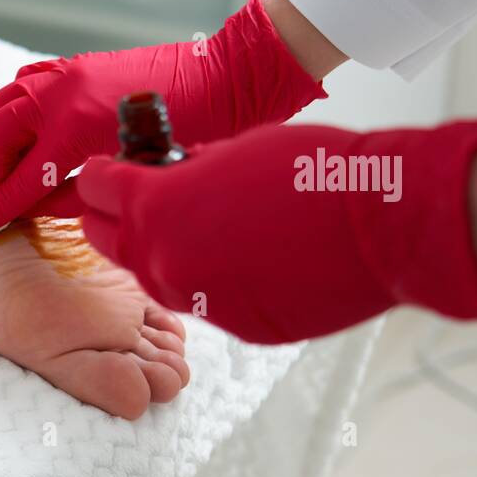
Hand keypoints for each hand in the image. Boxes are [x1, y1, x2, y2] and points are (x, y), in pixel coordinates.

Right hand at [0, 0, 325, 234]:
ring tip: (17, 157)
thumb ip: (80, 192)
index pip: (19, 178)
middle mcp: (63, 95)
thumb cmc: (194, 130)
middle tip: (5, 188)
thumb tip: (41, 207)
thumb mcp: (134, 175)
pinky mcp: (79, 63)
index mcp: (75, 128)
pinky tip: (36, 125)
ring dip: (2, 131)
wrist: (227, 77)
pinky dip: (21, 103)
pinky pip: (30, 79)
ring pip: (7, 100)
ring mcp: (69, 74)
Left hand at [76, 120, 476, 344]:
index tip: (106, 172)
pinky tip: (249, 258)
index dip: (100, 175)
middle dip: (113, 219)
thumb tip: (173, 175)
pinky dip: (216, 279)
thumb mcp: (234, 150)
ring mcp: (198, 301)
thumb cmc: (314, 172)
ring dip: (166, 252)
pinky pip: (209, 299)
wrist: (382, 225)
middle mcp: (163, 262)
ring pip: (158, 276)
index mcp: (154, 208)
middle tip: (130, 203)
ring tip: (200, 229)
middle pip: (109, 242)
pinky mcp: (236, 326)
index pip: (94, 190)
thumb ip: (189, 169)